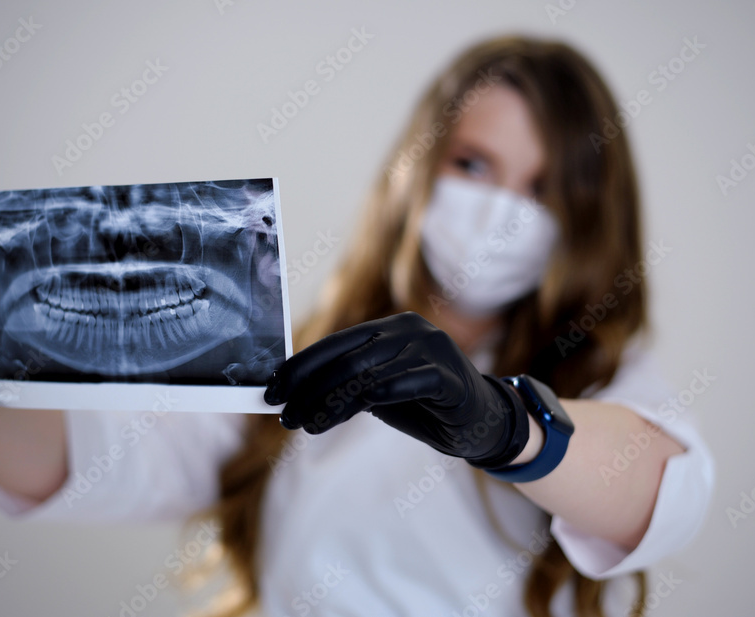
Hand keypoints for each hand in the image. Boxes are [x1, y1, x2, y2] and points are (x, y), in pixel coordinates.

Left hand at [263, 311, 528, 468]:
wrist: (482, 424)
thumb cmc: (426, 406)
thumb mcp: (380, 393)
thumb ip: (348, 386)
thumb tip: (296, 395)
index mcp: (390, 328)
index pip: (335, 343)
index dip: (300, 367)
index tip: (272, 392)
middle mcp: (409, 329)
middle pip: (345, 358)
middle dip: (308, 389)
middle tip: (284, 416)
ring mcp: (430, 348)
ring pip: (365, 374)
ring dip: (327, 402)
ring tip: (305, 425)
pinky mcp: (447, 375)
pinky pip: (399, 385)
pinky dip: (364, 401)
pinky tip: (336, 418)